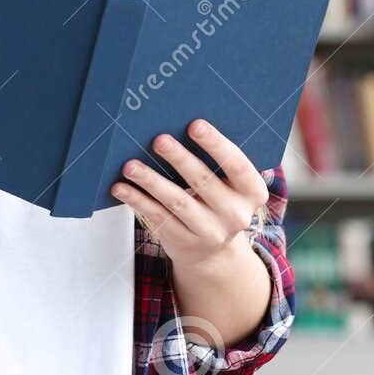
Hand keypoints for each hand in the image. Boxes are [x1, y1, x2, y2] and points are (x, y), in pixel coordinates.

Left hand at [110, 119, 268, 272]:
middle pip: (204, 182)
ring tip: (131, 165)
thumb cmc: (217, 200)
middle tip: (159, 140)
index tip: (195, 124)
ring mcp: (211, 232)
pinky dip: (138, 200)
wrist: (212, 252)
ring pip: (177, 201)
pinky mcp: (184, 242)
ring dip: (152, 180)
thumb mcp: (229, 185)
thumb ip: (216, 161)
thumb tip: (177, 122)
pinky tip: (121, 187)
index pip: (237, 165)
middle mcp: (236, 215)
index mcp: (252, 192)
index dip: (216, 144)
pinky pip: (158, 217)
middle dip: (179, 159)